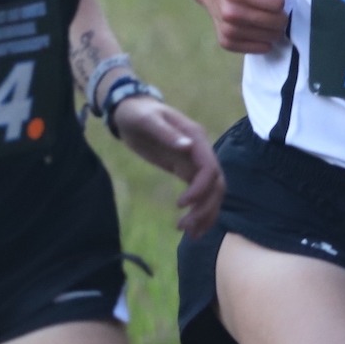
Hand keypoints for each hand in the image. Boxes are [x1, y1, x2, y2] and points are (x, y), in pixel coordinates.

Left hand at [112, 96, 223, 238]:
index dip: (200, 189)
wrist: (129, 110)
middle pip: (215, 186)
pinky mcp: (184, 170)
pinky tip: (190, 227)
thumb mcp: (146, 119)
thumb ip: (165, 133)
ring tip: (187, 232)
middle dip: (204, 208)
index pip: (210, 169)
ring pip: (211, 193)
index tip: (181, 204)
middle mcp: (200, 152)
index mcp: (196, 138)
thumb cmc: (137, 112)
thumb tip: (186, 146)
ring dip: (203, 214)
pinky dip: (198, 210)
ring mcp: (194, 162)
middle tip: (184, 227)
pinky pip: (199, 193)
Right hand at [190, 0, 287, 54]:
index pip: (277, 2)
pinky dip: (262, 42)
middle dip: (279, 14)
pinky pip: (257, 48)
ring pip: (269, 37)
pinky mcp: (226, 41)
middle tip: (269, 6)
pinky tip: (257, 29)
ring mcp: (227, 28)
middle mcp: (229, 11)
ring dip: (272, 28)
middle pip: (276, 22)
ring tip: (262, 15)